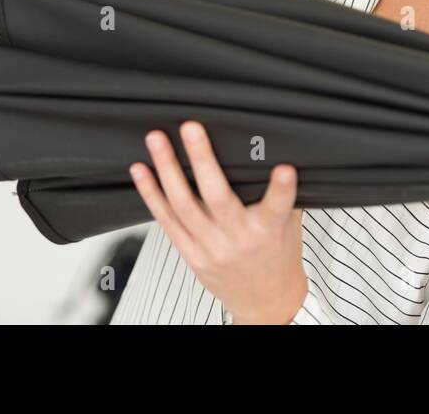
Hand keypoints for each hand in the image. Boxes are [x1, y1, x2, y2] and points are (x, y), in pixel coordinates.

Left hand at [130, 121, 307, 324]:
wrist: (265, 300)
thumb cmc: (277, 253)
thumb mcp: (288, 224)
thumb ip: (279, 194)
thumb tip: (271, 150)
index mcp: (269, 230)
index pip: (279, 207)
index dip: (282, 188)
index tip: (284, 169)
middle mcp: (239, 238)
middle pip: (218, 197)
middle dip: (202, 159)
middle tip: (191, 128)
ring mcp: (211, 247)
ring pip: (184, 205)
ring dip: (167, 168)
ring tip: (156, 139)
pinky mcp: (191, 254)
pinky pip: (166, 221)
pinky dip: (151, 193)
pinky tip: (140, 170)